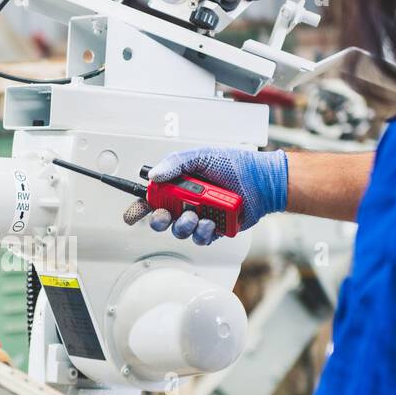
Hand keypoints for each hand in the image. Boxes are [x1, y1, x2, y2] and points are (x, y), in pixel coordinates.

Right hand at [122, 146, 288, 243]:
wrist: (262, 182)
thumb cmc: (235, 165)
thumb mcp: (202, 156)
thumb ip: (175, 163)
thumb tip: (154, 175)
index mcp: (179, 184)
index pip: (153, 198)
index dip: (140, 207)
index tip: (133, 214)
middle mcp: (187, 202)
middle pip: (162, 219)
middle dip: (161, 220)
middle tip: (167, 215)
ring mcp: (200, 217)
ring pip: (180, 231)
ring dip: (184, 225)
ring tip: (196, 215)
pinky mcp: (214, 229)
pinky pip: (200, 238)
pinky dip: (203, 232)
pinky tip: (210, 222)